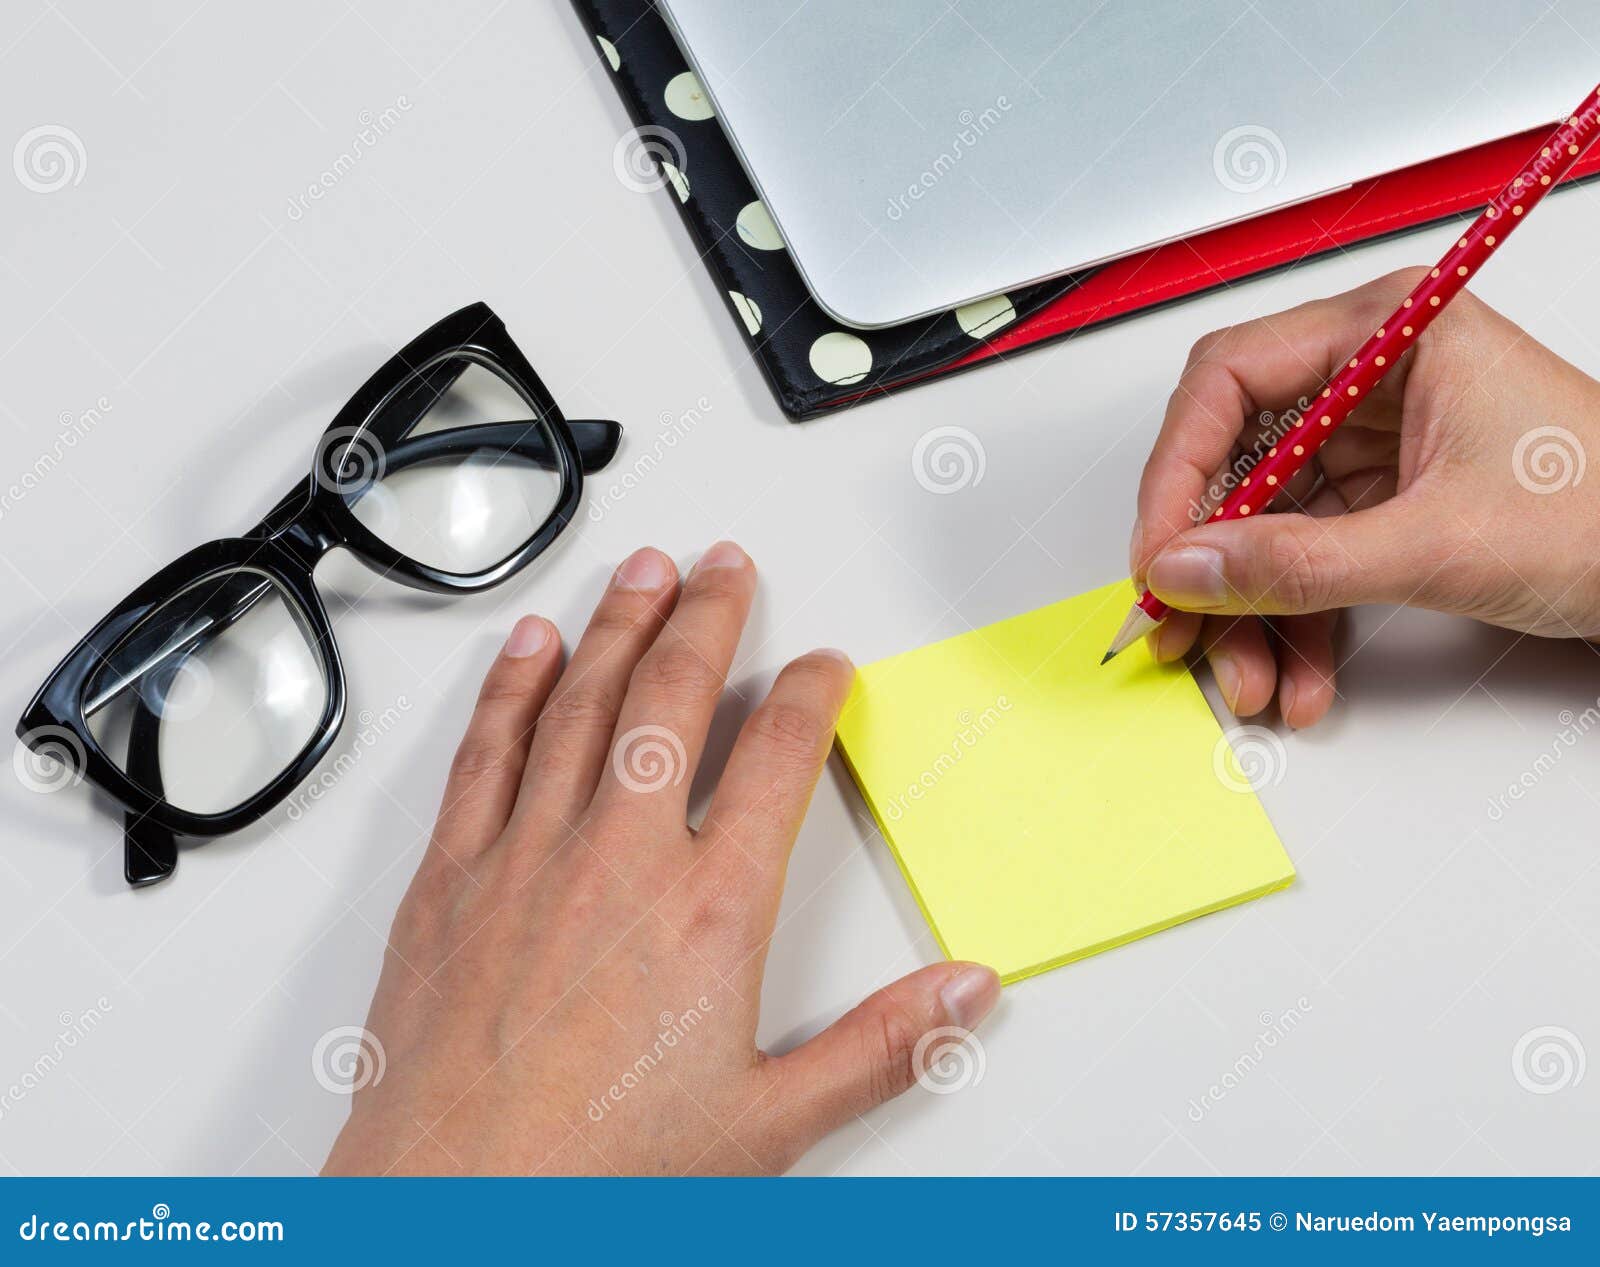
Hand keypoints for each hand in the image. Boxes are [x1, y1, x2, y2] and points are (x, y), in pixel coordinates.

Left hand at [322, 541, 999, 1174]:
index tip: (823, 665)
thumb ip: (879, 1045)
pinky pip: (487, 751)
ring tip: (645, 572)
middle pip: (676, 696)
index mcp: (712, 910)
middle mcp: (622, 859)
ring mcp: (530, 855)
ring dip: (620, 625)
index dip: (811, 695)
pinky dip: (514, 687)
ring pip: (584, 702)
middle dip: (709, 616)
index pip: (781, 759)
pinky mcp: (454, 875)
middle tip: (727, 567)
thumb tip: (963, 994)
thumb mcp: (771, 1121)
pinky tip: (533, 646)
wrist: (458, 1209)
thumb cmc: (602, 1172)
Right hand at [1130, 268, 1599, 728]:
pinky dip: (1296, 619)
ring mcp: (1377, 440)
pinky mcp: (1387, 498)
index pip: (1229, 380)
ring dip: (1251, 611)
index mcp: (1389, 332)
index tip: (1159, 555)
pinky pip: (1308, 556)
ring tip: (1250, 677)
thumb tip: (1187, 569)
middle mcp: (1371, 376)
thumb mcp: (1440, 543)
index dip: (1176, 472)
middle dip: (1211, 561)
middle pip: (1238, 461)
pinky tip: (1299, 673)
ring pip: (1267, 523)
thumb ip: (1300, 562)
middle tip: (1184, 628)